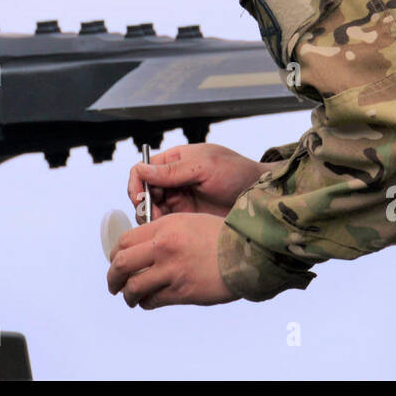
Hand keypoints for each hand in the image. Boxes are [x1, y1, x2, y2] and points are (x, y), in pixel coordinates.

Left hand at [106, 213, 235, 308]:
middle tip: (113, 284)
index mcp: (165, 226)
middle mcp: (164, 247)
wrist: (248, 251)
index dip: (115, 253)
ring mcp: (172, 270)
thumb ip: (166, 233)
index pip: (125, 240)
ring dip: (127, 295)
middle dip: (112, 277)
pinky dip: (145, 303)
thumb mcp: (190, 221)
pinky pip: (153, 300)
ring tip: (129, 298)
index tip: (116, 261)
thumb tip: (146, 248)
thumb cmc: (223, 236)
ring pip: (133, 286)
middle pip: (121, 263)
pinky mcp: (182, 291)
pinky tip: (147, 302)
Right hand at [128, 142, 267, 221]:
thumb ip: (172, 171)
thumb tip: (141, 170)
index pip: (142, 170)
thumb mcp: (204, 167)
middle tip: (154, 217)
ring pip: (152, 211)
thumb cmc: (237, 173)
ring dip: (152, 219)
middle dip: (143, 206)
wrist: (259, 197)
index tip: (140, 199)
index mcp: (175, 161)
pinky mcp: (187, 219)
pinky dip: (162, 230)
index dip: (136, 184)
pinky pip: (166, 225)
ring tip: (162, 226)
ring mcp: (180, 201)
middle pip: (144, 193)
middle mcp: (173, 181)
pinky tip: (170, 234)